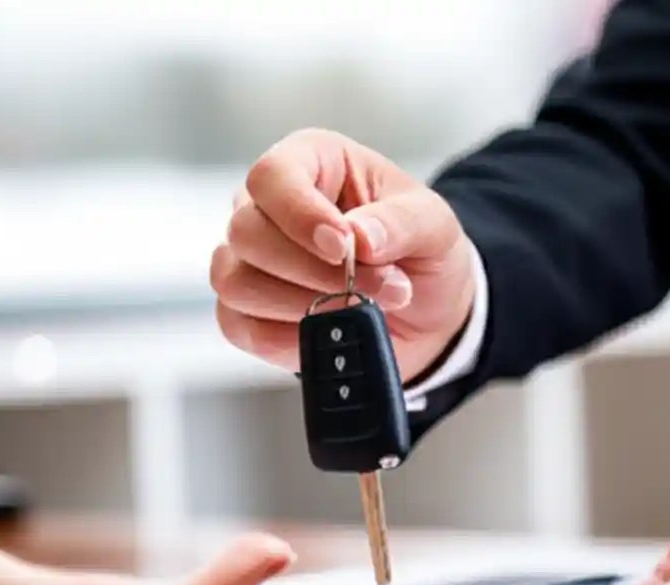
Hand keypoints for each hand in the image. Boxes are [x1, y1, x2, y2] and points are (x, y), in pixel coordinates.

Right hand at [212, 128, 477, 382]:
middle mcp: (267, 206)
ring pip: (236, 282)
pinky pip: (242, 328)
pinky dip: (292, 337)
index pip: (272, 176)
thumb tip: (359, 237)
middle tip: (380, 287)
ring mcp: (248, 259)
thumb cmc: (421, 250)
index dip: (300, 214)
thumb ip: (400, 224)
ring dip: (304, 305)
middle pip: (247, 232)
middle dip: (316, 271)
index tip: (343, 247)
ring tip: (362, 309)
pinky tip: (332, 328)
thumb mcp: (433, 225)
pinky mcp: (246, 311)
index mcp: (310, 162)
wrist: (425, 310)